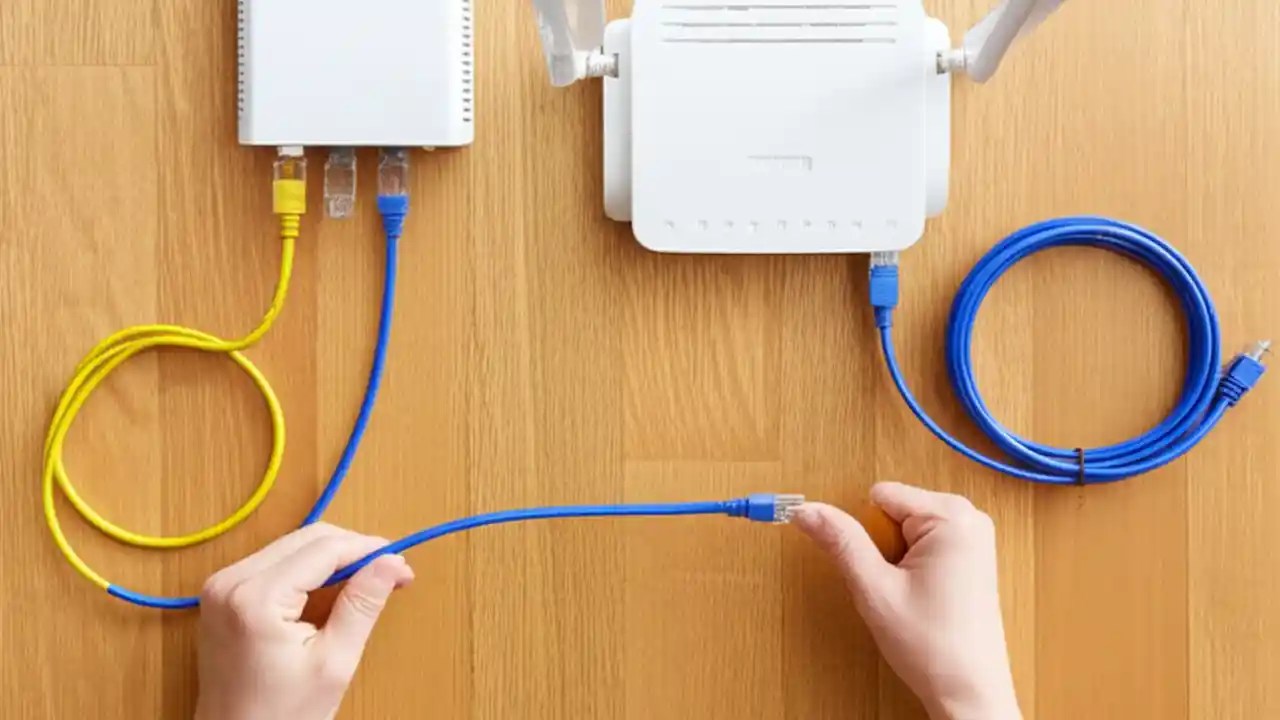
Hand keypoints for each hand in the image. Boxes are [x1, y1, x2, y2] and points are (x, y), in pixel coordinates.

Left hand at [195, 523, 413, 719]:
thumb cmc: (284, 715)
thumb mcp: (334, 663)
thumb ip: (362, 605)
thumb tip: (393, 561)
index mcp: (256, 597)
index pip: (323, 549)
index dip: (368, 550)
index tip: (403, 564)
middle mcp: (231, 580)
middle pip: (305, 539)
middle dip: (353, 550)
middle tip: (391, 572)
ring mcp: (221, 585)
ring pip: (291, 546)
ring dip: (332, 557)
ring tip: (367, 581)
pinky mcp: (221, 593)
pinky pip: (274, 562)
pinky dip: (307, 569)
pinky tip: (332, 588)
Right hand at [792, 482, 1019, 719]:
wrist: (968, 691)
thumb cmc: (931, 646)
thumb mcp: (874, 588)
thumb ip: (840, 541)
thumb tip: (805, 509)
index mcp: (951, 516)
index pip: (880, 496)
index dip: (866, 534)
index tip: (879, 570)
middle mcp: (969, 517)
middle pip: (895, 511)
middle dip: (884, 547)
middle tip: (896, 588)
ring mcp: (974, 536)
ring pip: (906, 529)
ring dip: (896, 560)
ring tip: (911, 597)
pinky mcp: (973, 556)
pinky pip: (924, 543)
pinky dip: (913, 567)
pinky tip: (923, 597)